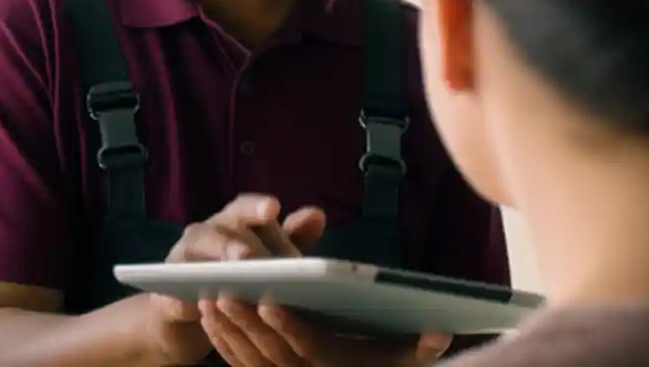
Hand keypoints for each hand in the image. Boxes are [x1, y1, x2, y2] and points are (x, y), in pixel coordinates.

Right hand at [143, 195, 326, 364]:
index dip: (257, 208)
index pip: (245, 208)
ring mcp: (182, 262)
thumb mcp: (267, 259)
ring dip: (210, 265)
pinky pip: (172, 295)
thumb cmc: (235, 276)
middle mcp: (206, 234)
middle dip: (235, 243)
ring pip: (194, 254)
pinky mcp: (165, 294)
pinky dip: (181, 300)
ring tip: (230, 276)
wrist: (189, 311)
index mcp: (233, 223)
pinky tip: (194, 306)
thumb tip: (317, 214)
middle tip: (250, 257)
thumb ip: (291, 239)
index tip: (273, 208)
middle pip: (219, 230)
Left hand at [200, 298, 452, 366]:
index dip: (290, 329)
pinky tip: (208, 314)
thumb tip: (440, 333)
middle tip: (225, 289)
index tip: (270, 301)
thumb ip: (414, 352)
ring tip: (210, 295)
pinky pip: (238, 366)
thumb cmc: (369, 366)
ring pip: (249, 360)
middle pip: (272, 354)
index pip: (313, 351)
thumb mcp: (395, 364)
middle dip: (247, 322)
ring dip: (228, 329)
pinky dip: (222, 341)